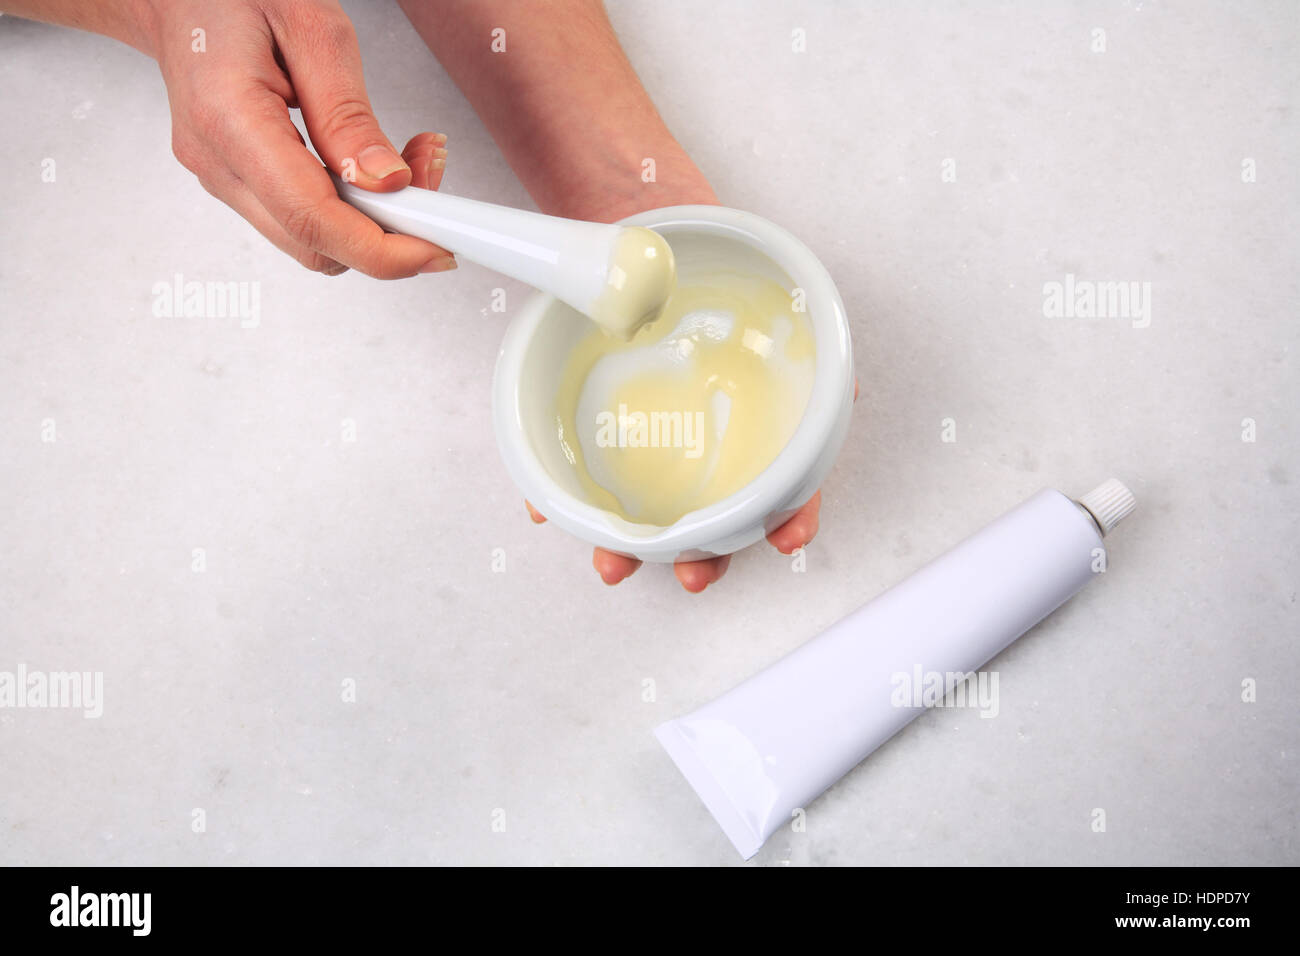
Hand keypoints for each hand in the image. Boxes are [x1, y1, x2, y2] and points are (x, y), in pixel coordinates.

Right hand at [146, 0, 453, 276]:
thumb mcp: (311, 28)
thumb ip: (347, 113)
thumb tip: (385, 182)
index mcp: (228, 118)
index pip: (311, 219)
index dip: (381, 249)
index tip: (435, 248)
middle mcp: (217, 162)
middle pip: (314, 246)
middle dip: (388, 232)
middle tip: (432, 179)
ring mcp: (221, 177)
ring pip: (312, 240)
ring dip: (372, 219)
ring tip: (409, 161)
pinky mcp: (235, 180)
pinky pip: (301, 216)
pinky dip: (349, 206)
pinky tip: (371, 167)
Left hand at [522, 185, 851, 591]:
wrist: (628, 211)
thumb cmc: (691, 241)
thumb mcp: (749, 263)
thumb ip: (790, 319)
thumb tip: (836, 382)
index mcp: (759, 398)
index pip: (792, 472)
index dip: (794, 511)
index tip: (787, 539)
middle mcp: (709, 423)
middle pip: (721, 508)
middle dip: (707, 554)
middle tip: (691, 577)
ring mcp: (652, 425)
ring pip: (652, 503)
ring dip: (638, 546)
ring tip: (614, 568)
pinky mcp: (597, 420)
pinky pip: (583, 466)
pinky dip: (566, 497)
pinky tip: (548, 511)